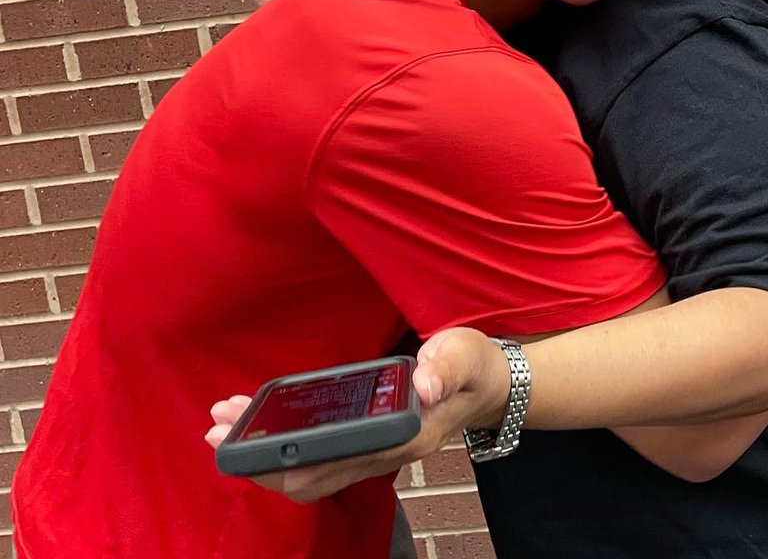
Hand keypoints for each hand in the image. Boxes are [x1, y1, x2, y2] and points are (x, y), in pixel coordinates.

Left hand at [205, 328, 510, 502]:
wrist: (486, 384)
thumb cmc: (473, 367)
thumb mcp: (465, 355)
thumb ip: (446, 366)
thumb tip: (423, 381)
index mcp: (406, 437)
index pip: (341, 459)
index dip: (295, 457)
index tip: (257, 446)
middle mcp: (385, 454)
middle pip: (314, 474)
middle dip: (262, 460)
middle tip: (218, 432)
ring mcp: (374, 453)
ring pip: (311, 469)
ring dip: (266, 455)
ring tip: (225, 425)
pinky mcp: (367, 442)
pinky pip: (318, 454)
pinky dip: (284, 444)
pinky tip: (261, 422)